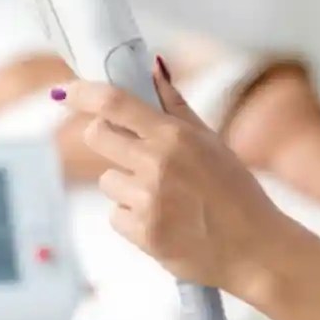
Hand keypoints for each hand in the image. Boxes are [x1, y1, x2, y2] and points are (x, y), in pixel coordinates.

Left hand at [61, 58, 288, 294]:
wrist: (255, 249)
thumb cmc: (237, 193)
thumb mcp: (212, 142)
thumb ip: (177, 107)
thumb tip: (154, 70)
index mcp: (175, 136)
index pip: (115, 104)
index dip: (83, 93)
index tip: (64, 91)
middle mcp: (157, 164)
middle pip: (97, 136)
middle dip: (105, 137)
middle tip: (130, 149)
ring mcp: (148, 200)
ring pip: (107, 180)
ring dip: (126, 186)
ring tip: (163, 197)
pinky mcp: (142, 233)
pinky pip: (115, 216)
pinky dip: (132, 218)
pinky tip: (163, 220)